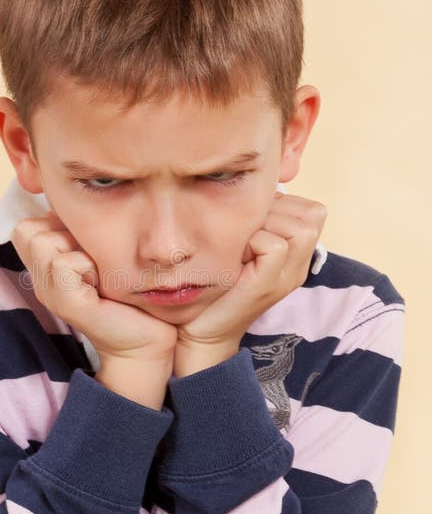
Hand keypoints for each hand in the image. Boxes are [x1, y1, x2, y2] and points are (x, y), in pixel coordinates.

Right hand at [11, 211, 177, 363]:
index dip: (55, 224)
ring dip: (78, 248)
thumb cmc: (131, 295)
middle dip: (64, 233)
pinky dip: (87, 265)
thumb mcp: (101, 256)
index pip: (26, 226)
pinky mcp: (67, 304)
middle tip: (93, 260)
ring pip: (43, 241)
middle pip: (28, 229)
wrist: (149, 339)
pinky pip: (63, 263)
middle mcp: (41, 282)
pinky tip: (102, 283)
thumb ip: (82, 233)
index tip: (86, 247)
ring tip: (98, 271)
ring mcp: (50, 294)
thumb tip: (76, 201)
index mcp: (46, 269)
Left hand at [174, 192, 326, 372]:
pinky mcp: (267, 287)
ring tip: (241, 243)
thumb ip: (256, 221)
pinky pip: (276, 246)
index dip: (283, 203)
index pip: (313, 209)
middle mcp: (299, 266)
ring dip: (266, 224)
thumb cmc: (215, 283)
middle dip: (276, 210)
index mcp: (296, 255)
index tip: (253, 222)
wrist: (200, 331)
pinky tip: (236, 256)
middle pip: (313, 213)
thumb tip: (253, 183)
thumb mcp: (241, 245)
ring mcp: (287, 278)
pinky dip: (254, 241)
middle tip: (245, 232)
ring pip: (300, 226)